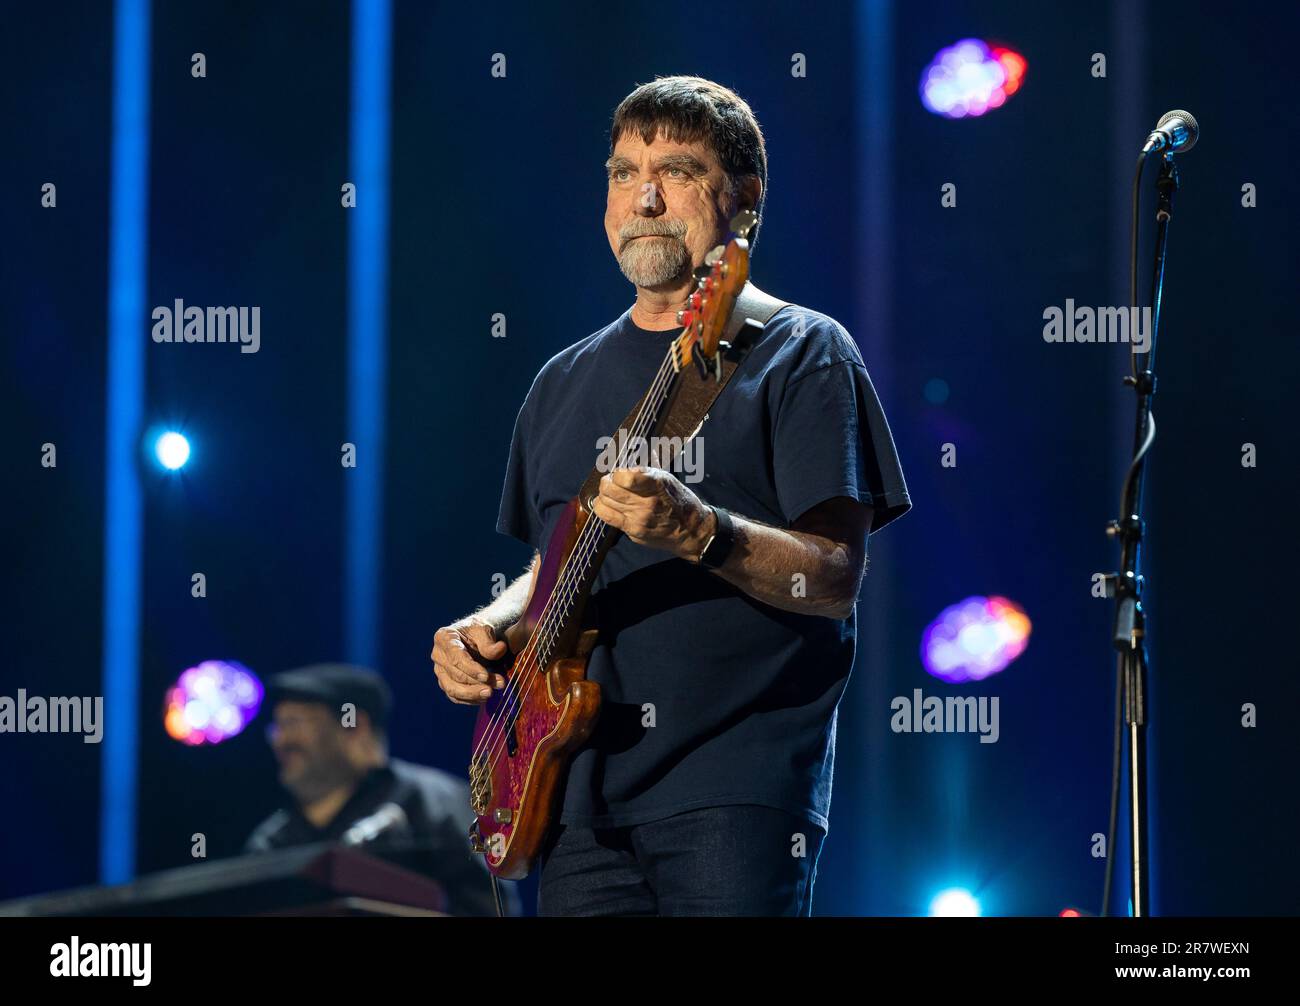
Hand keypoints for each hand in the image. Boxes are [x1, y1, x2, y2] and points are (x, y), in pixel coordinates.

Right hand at [431, 619, 508, 704]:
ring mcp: (440, 670)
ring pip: (452, 689)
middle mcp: (438, 655)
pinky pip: (454, 696)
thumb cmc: (478, 631)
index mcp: (444, 637)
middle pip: (455, 674)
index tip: (486, 676)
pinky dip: (469, 699)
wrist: (476, 637)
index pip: (456, 657)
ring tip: (491, 693)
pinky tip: (484, 697)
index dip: (471, 669)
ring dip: (472, 694)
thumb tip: (500, 649)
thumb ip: (489, 641)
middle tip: (499, 684)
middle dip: (477, 682)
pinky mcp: (445, 682)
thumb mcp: (485, 629)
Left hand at [590, 466, 714, 560]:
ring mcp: (638, 518)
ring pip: (605, 501)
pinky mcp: (633, 531)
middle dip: (607, 482)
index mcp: (656, 484)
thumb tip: (627, 465)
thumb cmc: (679, 501)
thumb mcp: (667, 479)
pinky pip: (607, 516)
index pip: (624, 477)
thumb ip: (645, 472)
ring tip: (611, 493)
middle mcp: (646, 502)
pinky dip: (601, 508)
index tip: (619, 473)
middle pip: (610, 488)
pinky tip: (605, 504)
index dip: (616, 473)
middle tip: (611, 481)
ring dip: (604, 494)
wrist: (691, 530)